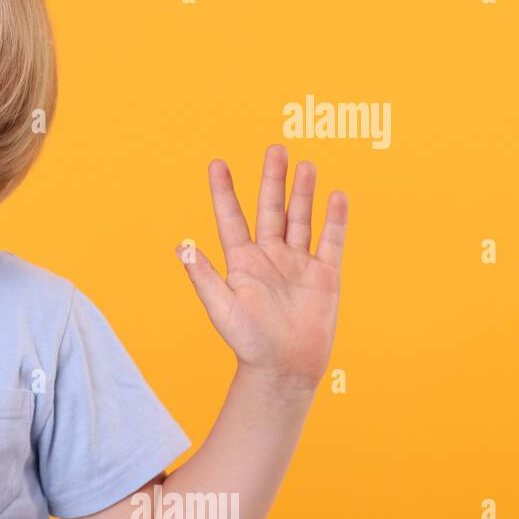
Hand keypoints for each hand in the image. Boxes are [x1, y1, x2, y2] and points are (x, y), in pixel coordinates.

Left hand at [176, 143, 348, 395]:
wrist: (284, 369)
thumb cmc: (248, 342)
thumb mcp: (221, 307)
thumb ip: (203, 275)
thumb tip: (181, 245)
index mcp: (241, 262)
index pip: (231, 218)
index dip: (224, 192)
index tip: (217, 164)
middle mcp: (269, 257)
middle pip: (270, 210)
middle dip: (272, 180)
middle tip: (275, 149)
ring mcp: (298, 264)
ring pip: (301, 219)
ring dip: (303, 192)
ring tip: (304, 164)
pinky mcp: (324, 276)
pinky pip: (331, 241)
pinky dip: (335, 219)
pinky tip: (337, 196)